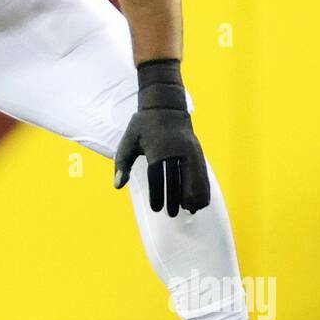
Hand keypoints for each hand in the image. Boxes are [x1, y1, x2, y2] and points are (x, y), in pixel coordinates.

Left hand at [114, 59, 210, 216]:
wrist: (165, 105)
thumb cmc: (142, 125)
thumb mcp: (128, 141)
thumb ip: (122, 164)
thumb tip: (117, 186)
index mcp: (157, 148)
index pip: (157, 176)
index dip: (158, 194)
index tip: (156, 208)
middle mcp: (175, 149)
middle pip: (177, 178)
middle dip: (175, 198)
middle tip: (172, 214)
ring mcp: (189, 149)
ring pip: (193, 176)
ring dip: (192, 194)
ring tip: (190, 210)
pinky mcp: (196, 150)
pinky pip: (201, 171)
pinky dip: (202, 186)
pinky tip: (201, 198)